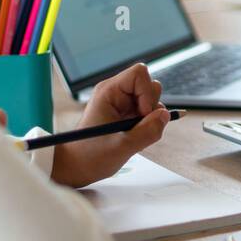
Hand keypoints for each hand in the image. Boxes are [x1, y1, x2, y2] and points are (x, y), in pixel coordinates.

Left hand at [52, 64, 169, 187]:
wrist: (74, 166)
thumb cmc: (90, 156)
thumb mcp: (122, 146)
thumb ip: (148, 131)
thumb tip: (165, 115)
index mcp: (109, 92)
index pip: (139, 73)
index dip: (147, 92)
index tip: (142, 114)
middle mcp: (116, 93)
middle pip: (149, 85)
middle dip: (151, 106)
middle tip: (138, 126)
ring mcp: (122, 104)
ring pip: (151, 99)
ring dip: (150, 117)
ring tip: (135, 134)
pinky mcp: (126, 115)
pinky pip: (147, 112)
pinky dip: (147, 124)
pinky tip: (134, 137)